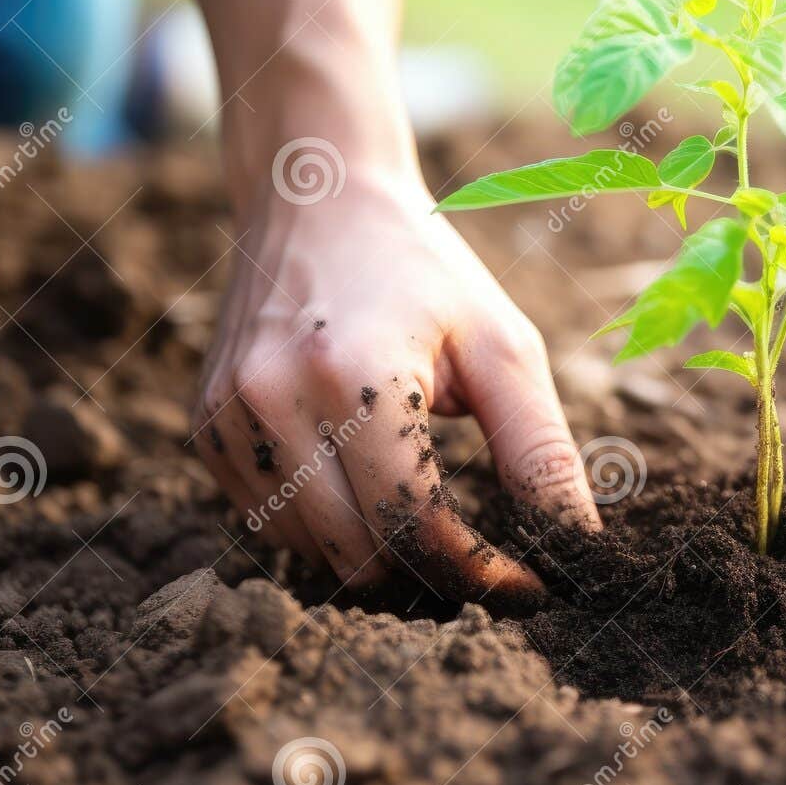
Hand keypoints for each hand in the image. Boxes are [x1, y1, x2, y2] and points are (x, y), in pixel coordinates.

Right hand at [192, 159, 599, 602]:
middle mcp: (273, 398)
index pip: (416, 525)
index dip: (480, 575)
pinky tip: (365, 482)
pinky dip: (328, 528)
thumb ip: (541, 450)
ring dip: (379, 553)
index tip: (528, 588)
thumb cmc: (425, 272)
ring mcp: (227, 416)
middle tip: (485, 557)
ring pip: (315, 553)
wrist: (315, 196)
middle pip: (362, 554)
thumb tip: (580, 546)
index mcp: (356, 372)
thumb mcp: (502, 346)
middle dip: (433, 573)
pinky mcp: (204, 427)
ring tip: (425, 511)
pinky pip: (273, 524)